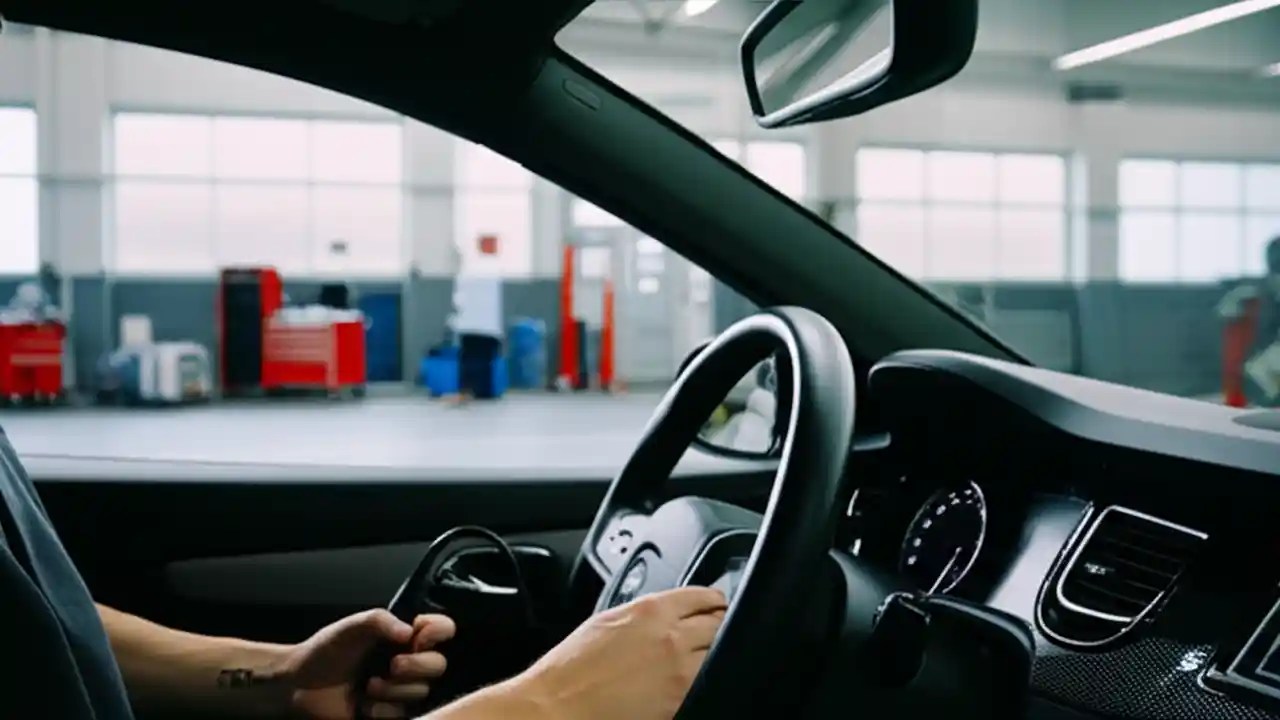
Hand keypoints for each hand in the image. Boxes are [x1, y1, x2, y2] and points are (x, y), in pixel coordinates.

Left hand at [285, 609, 455, 719]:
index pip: (442, 629)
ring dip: (395, 689)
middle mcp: (408, 661)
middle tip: (393, 664)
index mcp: (403, 637)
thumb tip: (410, 632)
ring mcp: (399, 689)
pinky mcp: (389, 713)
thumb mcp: (353, 626)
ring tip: (368, 686)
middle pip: (438, 665)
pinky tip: (364, 705)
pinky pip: (402, 714)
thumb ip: (381, 621)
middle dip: (417, 665)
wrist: (299, 684)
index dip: (438, 631)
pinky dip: (383, 709)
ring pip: (421, 691)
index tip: (420, 634)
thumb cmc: (326, 650)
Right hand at [514, 587, 726, 719]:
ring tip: (709, 656)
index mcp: (652, 610)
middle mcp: (672, 637)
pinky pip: (709, 684)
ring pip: (721, 653)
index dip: (714, 600)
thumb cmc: (571, 666)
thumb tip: (666, 613)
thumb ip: (643, 614)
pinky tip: (697, 681)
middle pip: (719, 623)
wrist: (559, 704)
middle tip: (718, 630)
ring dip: (717, 652)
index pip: (703, 595)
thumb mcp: (608, 620)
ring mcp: (680, 671)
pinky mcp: (680, 701)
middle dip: (720, 625)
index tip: (717, 605)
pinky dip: (707, 679)